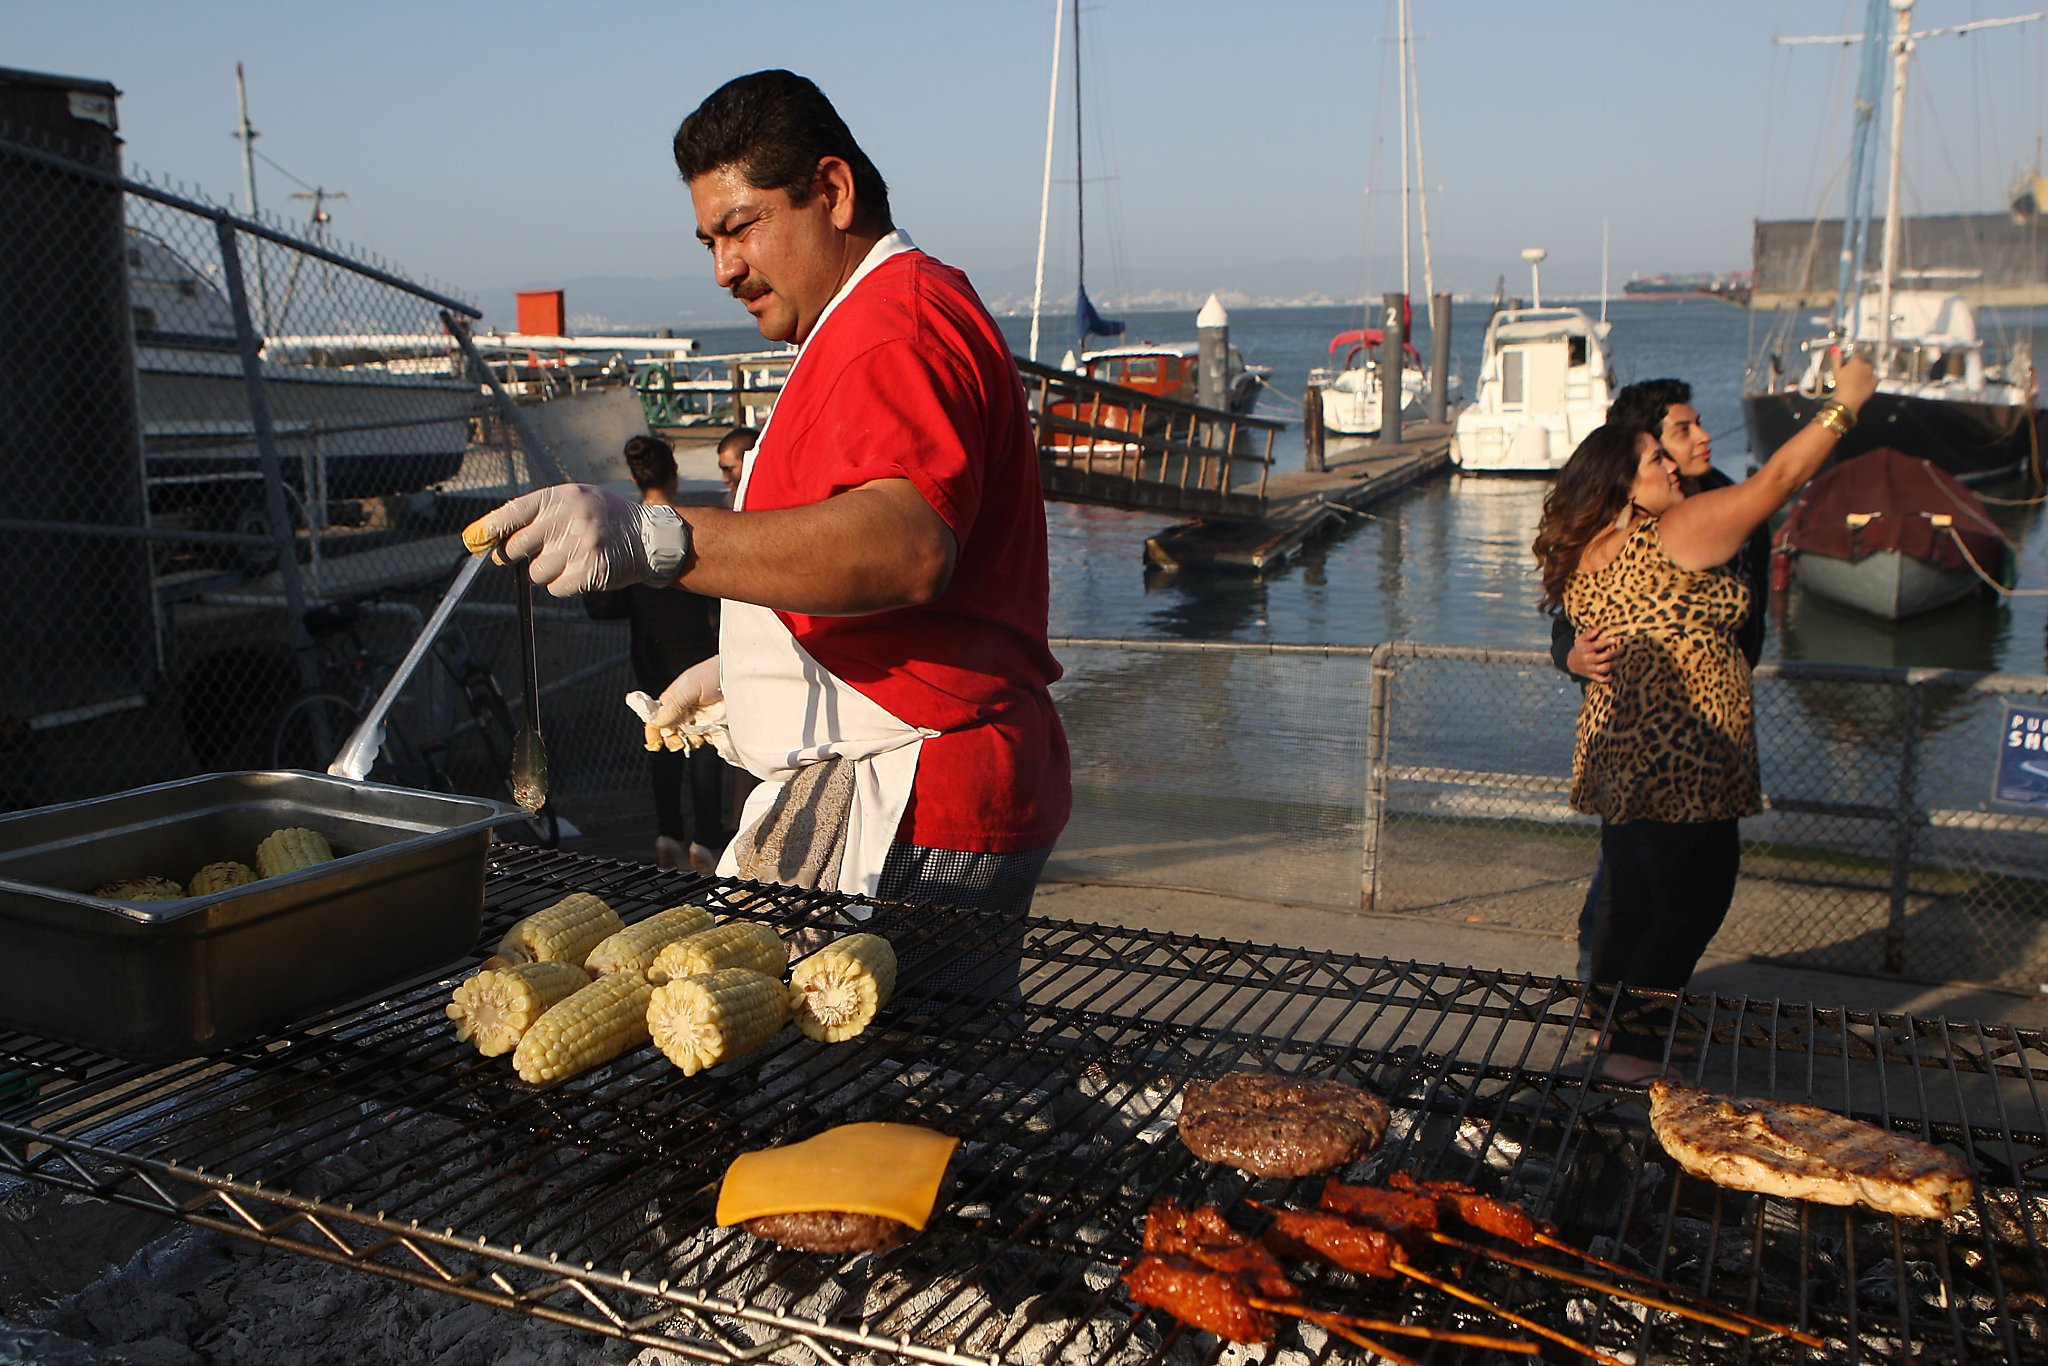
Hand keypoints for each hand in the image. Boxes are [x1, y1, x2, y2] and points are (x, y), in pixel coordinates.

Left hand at [460, 484, 685, 595]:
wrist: (649, 536)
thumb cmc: (602, 518)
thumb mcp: (573, 502)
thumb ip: (536, 516)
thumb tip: (488, 543)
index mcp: (561, 497)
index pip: (512, 513)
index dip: (490, 529)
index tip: (475, 541)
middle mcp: (569, 518)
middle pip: (517, 548)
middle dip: (520, 555)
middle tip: (540, 551)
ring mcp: (580, 546)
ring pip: (537, 572)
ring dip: (548, 571)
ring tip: (573, 558)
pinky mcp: (589, 571)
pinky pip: (556, 588)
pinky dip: (565, 584)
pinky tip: (583, 570)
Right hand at [646, 655, 722, 739]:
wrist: (742, 676)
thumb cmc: (715, 673)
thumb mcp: (690, 687)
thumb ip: (674, 705)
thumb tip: (657, 722)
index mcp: (674, 697)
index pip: (658, 717)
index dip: (655, 729)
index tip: (655, 741)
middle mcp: (685, 709)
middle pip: (672, 731)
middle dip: (674, 738)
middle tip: (679, 740)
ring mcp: (700, 718)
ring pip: (689, 737)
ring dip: (691, 740)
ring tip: (697, 735)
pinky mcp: (715, 724)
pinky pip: (707, 737)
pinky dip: (708, 739)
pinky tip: (710, 733)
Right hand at [1566, 629, 1616, 684]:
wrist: (1572, 662)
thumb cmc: (1580, 648)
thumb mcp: (1581, 639)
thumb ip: (1589, 634)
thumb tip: (1599, 630)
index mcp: (1586, 649)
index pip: (1597, 645)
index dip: (1606, 642)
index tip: (1614, 640)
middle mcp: (1588, 659)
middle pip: (1603, 658)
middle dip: (1614, 654)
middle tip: (1620, 651)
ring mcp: (1590, 668)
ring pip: (1603, 668)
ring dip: (1613, 665)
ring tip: (1618, 661)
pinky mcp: (1592, 676)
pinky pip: (1601, 679)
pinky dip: (1608, 679)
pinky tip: (1613, 675)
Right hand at [1829, 351, 1877, 414]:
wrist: (1848, 400)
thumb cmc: (1841, 385)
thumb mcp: (1836, 371)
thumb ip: (1837, 358)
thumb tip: (1836, 349)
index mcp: (1857, 361)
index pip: (1855, 356)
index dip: (1850, 361)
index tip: (1847, 366)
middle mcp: (1867, 365)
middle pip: (1863, 363)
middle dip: (1858, 367)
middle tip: (1850, 375)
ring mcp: (1872, 374)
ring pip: (1868, 370)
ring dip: (1864, 373)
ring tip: (1855, 381)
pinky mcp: (1876, 382)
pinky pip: (1873, 378)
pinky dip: (1869, 380)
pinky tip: (1861, 385)